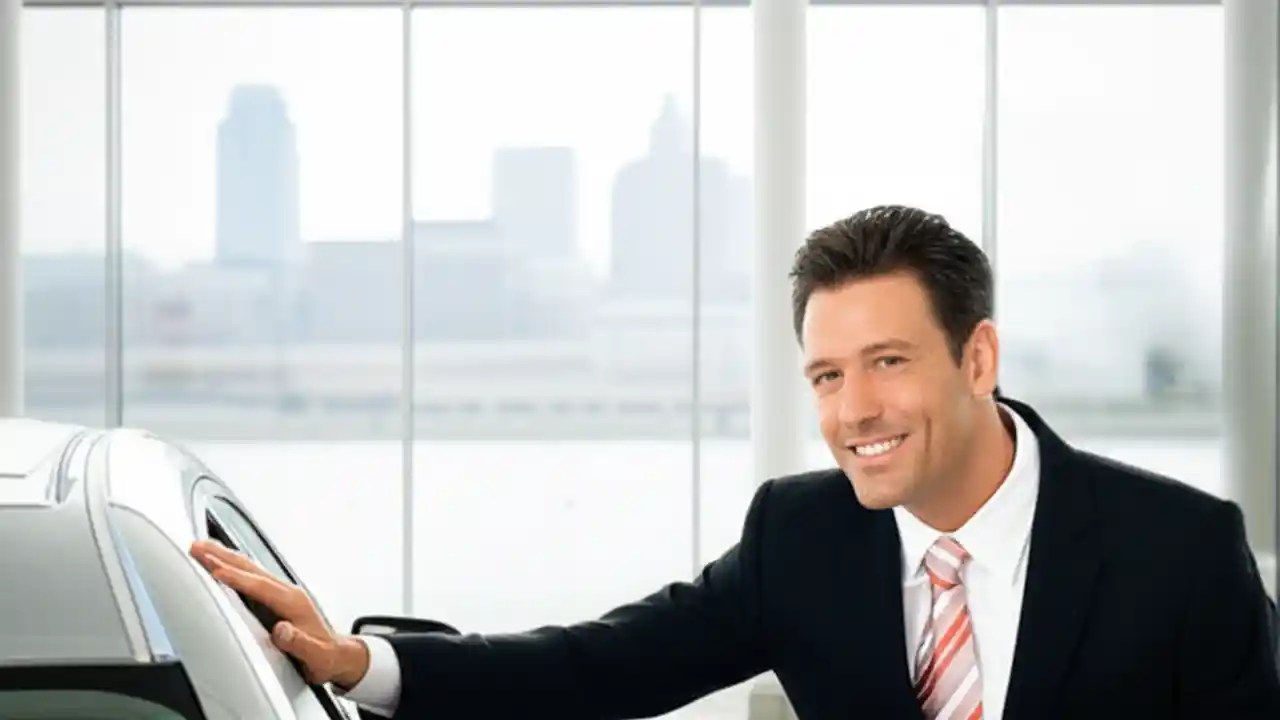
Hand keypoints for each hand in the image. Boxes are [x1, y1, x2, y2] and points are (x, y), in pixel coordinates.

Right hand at [189, 539, 370, 689]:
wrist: (338, 656)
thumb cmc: (326, 657)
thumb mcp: (317, 657)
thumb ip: (300, 644)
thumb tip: (282, 631)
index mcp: (295, 603)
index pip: (261, 587)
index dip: (237, 579)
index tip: (215, 570)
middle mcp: (288, 593)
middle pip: (251, 570)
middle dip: (223, 557)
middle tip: (198, 548)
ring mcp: (282, 594)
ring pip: (250, 570)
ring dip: (225, 557)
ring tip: (202, 548)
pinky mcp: (275, 599)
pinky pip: (251, 578)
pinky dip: (233, 568)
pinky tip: (221, 564)